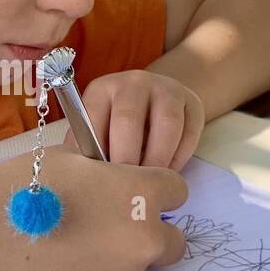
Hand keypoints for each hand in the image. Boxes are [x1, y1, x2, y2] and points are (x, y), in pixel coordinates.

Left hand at [61, 70, 204, 169]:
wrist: (158, 100)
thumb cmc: (119, 126)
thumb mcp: (100, 129)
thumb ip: (88, 149)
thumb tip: (77, 181)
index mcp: (101, 89)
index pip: (93, 118)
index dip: (96, 153)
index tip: (101, 181)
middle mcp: (132, 82)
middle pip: (128, 120)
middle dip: (126, 159)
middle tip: (127, 188)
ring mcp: (165, 88)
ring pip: (166, 125)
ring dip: (158, 160)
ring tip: (150, 182)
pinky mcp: (192, 102)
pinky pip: (188, 133)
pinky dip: (178, 158)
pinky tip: (168, 172)